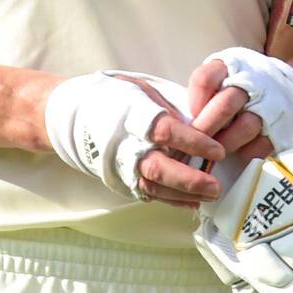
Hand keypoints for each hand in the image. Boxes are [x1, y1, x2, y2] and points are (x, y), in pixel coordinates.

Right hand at [43, 70, 225, 206]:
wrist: (74, 116)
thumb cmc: (116, 97)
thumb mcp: (143, 90)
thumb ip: (171, 107)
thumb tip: (202, 123)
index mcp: (132, 115)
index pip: (166, 131)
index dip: (193, 141)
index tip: (217, 149)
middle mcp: (125, 145)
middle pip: (157, 167)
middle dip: (189, 179)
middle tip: (215, 185)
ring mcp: (120, 166)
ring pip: (153, 187)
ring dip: (184, 194)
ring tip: (212, 194)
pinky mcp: (119, 180)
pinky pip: (148, 195)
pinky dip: (172, 200)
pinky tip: (194, 201)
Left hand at [192, 47, 292, 155]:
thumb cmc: (248, 84)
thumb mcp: (227, 73)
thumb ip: (206, 90)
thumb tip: (180, 122)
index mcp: (233, 64)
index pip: (206, 78)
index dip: (194, 101)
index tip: (190, 116)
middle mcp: (254, 81)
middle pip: (225, 104)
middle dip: (205, 128)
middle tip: (193, 143)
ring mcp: (272, 104)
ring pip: (244, 127)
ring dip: (224, 143)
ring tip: (213, 152)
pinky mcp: (284, 127)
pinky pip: (261, 145)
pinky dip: (245, 152)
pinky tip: (236, 153)